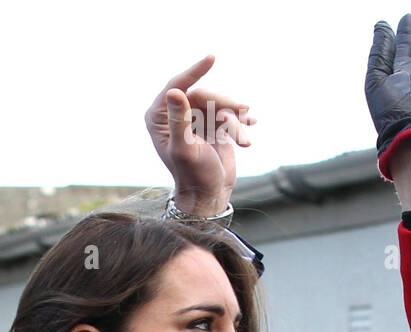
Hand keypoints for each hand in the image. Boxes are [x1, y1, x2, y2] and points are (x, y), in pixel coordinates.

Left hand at [144, 56, 254, 214]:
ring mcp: (194, 118)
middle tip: (244, 113)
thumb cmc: (193, 176)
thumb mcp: (185, 149)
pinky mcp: (211, 124)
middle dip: (224, 104)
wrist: (209, 195)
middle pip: (204, 94)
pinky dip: (240, 121)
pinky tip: (251, 124)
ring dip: (235, 120)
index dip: (195, 71)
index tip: (212, 57)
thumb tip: (174, 91)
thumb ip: (179, 120)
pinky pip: (228, 114)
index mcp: (158, 118)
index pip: (177, 86)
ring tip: (244, 141)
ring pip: (219, 104)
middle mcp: (174, 114)